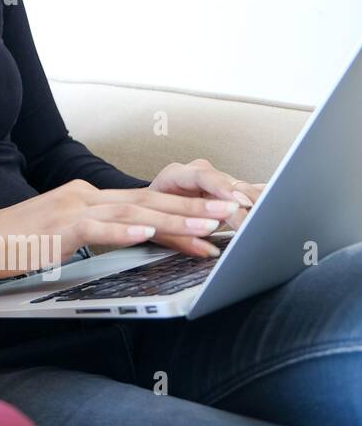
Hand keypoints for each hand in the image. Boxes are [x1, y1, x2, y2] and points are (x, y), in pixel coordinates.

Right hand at [0, 178, 242, 279]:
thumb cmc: (14, 244)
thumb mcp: (62, 236)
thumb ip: (96, 233)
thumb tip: (134, 241)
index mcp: (86, 198)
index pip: (145, 202)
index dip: (184, 208)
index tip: (217, 216)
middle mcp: (83, 197)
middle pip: (148, 202)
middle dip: (194, 209)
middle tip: (233, 214)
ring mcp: (71, 209)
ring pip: (133, 213)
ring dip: (175, 221)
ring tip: (208, 227)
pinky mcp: (58, 228)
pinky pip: (97, 229)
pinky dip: (124, 232)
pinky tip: (148, 235)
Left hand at [146, 158, 266, 255]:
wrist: (151, 207)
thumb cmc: (152, 214)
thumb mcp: (159, 228)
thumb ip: (182, 239)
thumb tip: (208, 251)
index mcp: (176, 175)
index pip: (201, 175)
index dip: (221, 188)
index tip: (236, 203)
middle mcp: (198, 174)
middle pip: (226, 183)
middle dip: (242, 202)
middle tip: (253, 221)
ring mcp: (215, 181)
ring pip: (240, 188)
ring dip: (254, 204)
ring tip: (266, 217)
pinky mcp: (228, 191)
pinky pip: (247, 193)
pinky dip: (260, 201)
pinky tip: (276, 205)